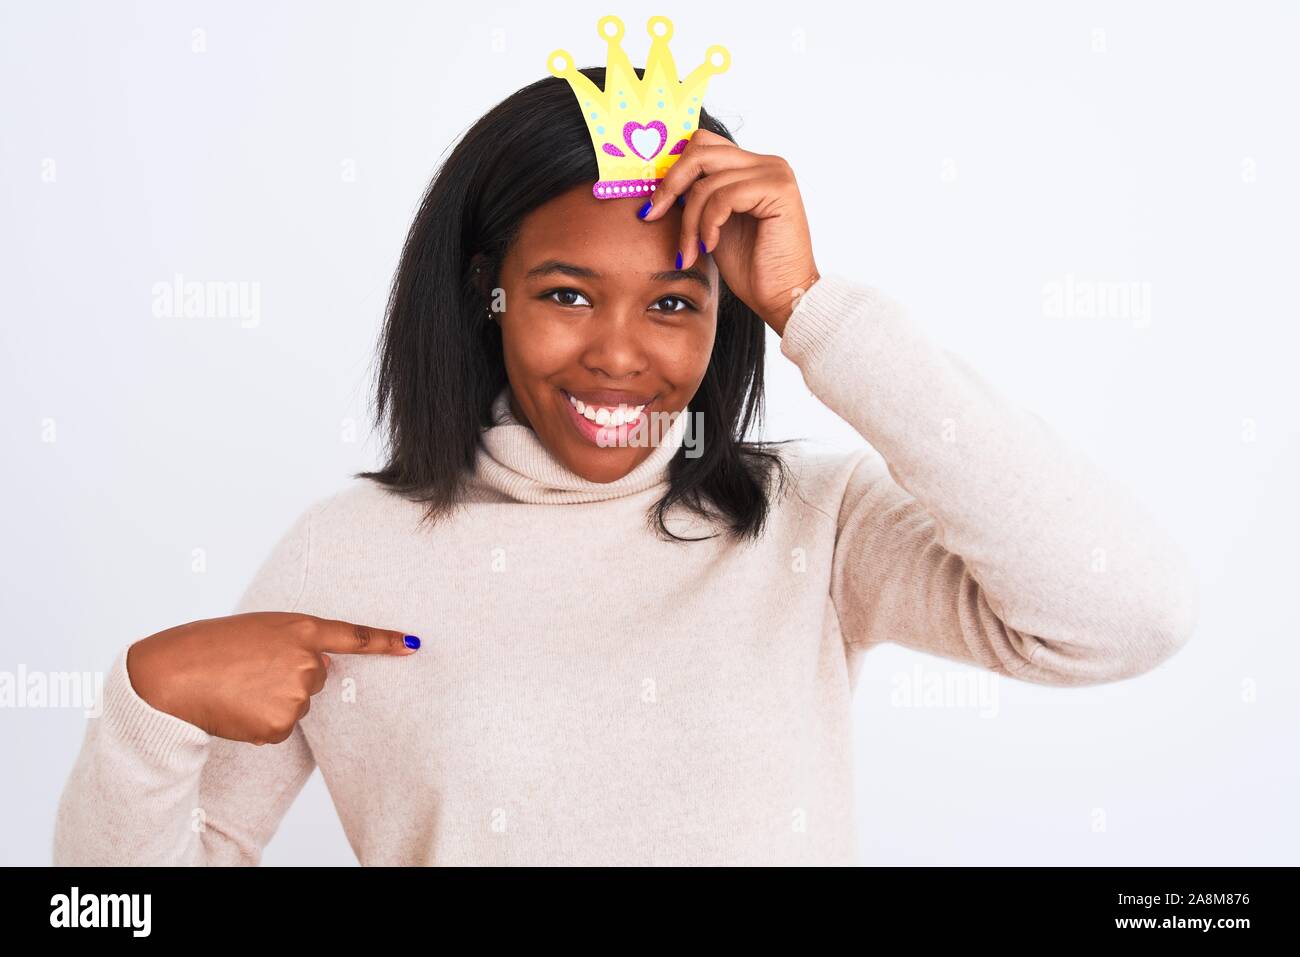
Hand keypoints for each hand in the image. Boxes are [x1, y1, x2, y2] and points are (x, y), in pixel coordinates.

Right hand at [125, 613, 419, 744]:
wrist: (173, 676)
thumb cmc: (210, 646)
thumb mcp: (260, 629)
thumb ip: (297, 642)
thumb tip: (323, 667)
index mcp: (301, 628)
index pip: (353, 635)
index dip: (386, 641)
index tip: (414, 645)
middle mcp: (307, 661)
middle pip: (318, 678)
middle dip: (290, 676)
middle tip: (252, 670)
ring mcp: (296, 694)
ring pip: (298, 705)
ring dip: (273, 701)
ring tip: (240, 687)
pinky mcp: (281, 724)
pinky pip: (281, 728)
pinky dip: (261, 723)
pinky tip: (238, 709)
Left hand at [639, 128, 820, 335]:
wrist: (780, 297)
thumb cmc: (750, 268)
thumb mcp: (712, 224)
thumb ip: (697, 198)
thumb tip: (659, 184)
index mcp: (751, 166)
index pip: (702, 145)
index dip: (672, 171)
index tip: (652, 206)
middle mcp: (765, 162)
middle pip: (700, 150)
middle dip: (670, 186)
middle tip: (653, 216)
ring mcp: (774, 173)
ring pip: (707, 181)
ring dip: (689, 221)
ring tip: (688, 251)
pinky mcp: (778, 189)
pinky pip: (724, 197)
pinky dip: (708, 224)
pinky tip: (711, 246)